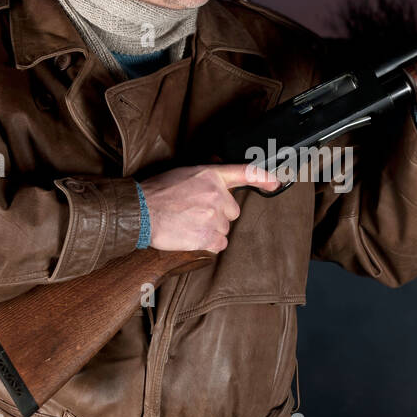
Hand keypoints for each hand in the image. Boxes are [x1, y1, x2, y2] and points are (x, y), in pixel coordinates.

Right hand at [138, 163, 280, 253]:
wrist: (140, 211)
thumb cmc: (157, 192)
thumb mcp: (185, 173)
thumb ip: (207, 177)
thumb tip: (220, 181)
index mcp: (211, 175)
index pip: (246, 172)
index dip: (264, 178)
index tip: (275, 183)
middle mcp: (216, 195)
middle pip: (232, 211)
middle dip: (218, 215)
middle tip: (195, 213)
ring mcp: (213, 217)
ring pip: (224, 229)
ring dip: (210, 229)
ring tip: (188, 223)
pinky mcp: (207, 237)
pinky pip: (219, 244)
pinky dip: (207, 244)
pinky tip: (191, 235)